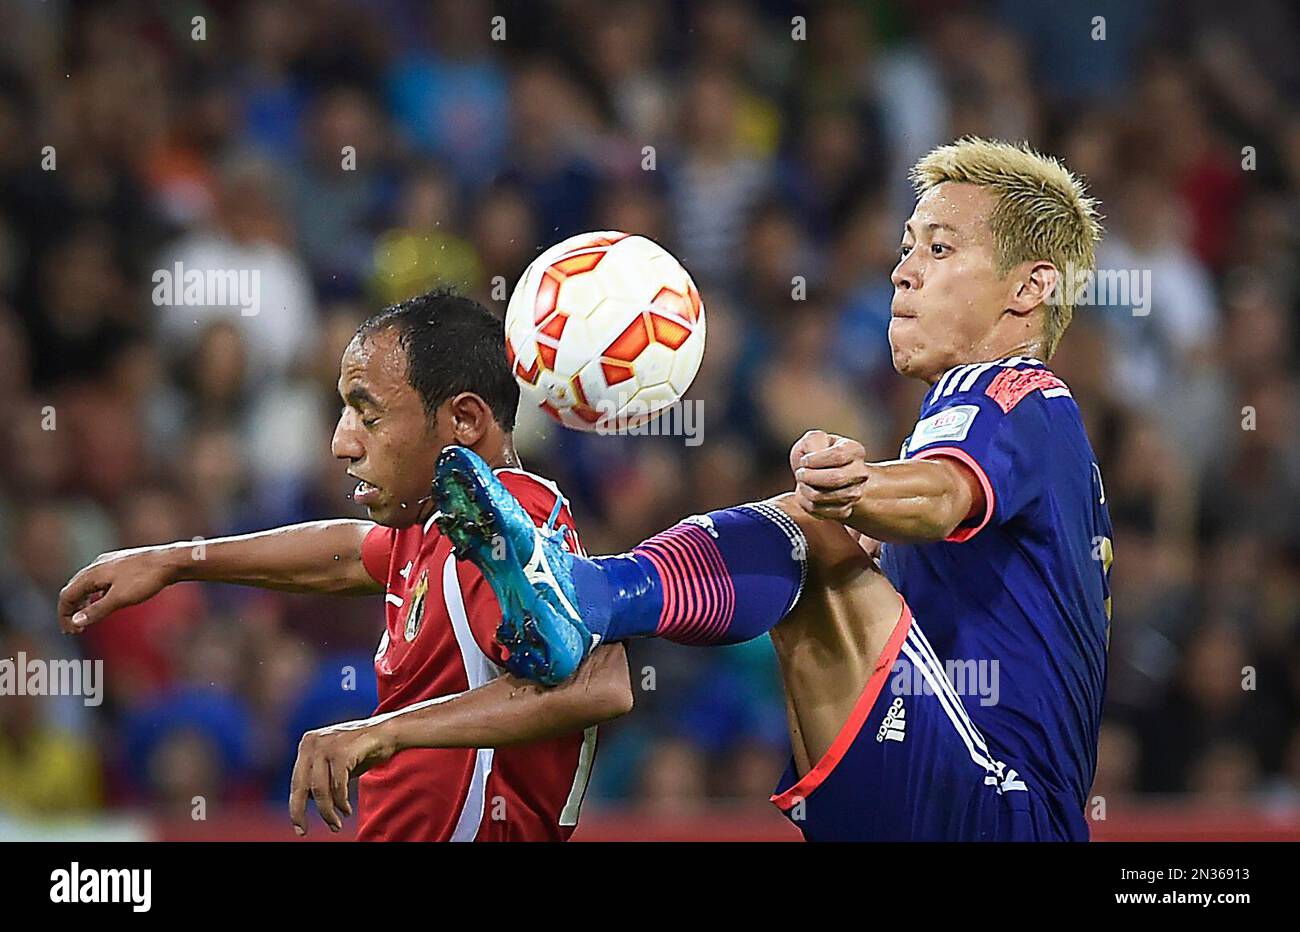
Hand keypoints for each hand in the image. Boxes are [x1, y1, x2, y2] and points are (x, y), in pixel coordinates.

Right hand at [58, 546, 179, 633]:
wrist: (171, 561)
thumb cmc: (146, 579)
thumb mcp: (120, 599)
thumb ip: (96, 610)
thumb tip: (76, 622)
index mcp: (92, 573)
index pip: (66, 595)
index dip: (64, 615)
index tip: (70, 632)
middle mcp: (96, 565)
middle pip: (74, 589)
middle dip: (71, 610)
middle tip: (75, 630)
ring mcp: (109, 562)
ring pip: (86, 583)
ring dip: (83, 601)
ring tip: (86, 618)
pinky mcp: (121, 563)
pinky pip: (99, 580)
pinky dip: (95, 593)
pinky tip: (103, 600)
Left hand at [289, 721, 393, 834]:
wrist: (388, 732)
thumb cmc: (362, 750)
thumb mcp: (335, 763)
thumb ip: (320, 777)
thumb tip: (306, 800)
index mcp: (307, 744)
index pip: (296, 782)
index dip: (296, 806)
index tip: (299, 826)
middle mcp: (313, 743)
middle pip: (301, 786)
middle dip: (301, 812)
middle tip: (304, 831)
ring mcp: (326, 745)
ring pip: (319, 790)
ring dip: (327, 811)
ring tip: (336, 824)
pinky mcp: (342, 752)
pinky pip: (337, 786)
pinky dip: (341, 802)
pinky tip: (346, 810)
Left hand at [790, 430, 869, 520]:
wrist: (824, 477)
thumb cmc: (816, 455)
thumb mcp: (813, 440)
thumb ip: (812, 441)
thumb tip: (813, 455)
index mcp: (855, 451)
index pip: (838, 455)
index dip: (815, 459)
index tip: (804, 460)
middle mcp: (860, 473)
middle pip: (835, 478)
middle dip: (810, 476)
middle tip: (800, 474)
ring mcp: (855, 494)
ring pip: (824, 496)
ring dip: (805, 490)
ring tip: (802, 483)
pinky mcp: (844, 511)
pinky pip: (820, 511)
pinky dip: (806, 503)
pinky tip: (806, 495)